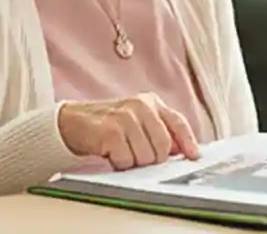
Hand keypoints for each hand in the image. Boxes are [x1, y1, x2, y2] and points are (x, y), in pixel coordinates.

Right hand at [58, 93, 199, 169]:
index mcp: (151, 103)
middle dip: (152, 158)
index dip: (188, 141)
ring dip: (133, 162)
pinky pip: (125, 160)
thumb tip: (180, 151)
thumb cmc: (108, 125)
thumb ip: (158, 131)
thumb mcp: (136, 121)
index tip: (194, 156)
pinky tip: (110, 153)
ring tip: (121, 151)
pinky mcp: (111, 131)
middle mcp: (141, 106)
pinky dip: (118, 163)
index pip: (178, 122)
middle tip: (136, 155)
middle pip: (163, 146)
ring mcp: (126, 117)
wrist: (72, 121)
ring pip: (145, 157)